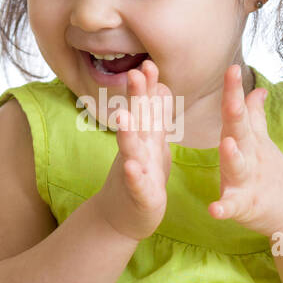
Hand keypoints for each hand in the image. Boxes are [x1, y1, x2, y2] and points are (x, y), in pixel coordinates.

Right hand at [92, 58, 173, 241]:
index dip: (147, 87)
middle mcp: (136, 151)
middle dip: (137, 98)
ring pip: (131, 150)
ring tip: (123, 116)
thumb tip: (160, 87)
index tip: (149, 63)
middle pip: (136, 121)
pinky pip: (136, 184)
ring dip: (127, 133)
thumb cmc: (142, 178)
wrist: (122, 218)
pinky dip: (134, 176)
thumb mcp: (152, 145)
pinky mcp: (140, 195)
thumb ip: (156, 117)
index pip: (145, 108)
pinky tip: (132, 167)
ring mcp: (135, 172)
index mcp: (144, 139)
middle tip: (135, 74)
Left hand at [209, 64, 282, 236]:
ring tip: (226, 145)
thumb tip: (258, 90)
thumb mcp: (263, 143)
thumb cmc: (274, 177)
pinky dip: (224, 208)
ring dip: (232, 156)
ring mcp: (247, 182)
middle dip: (235, 114)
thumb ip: (255, 116)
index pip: (238, 112)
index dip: (233, 90)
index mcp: (246, 142)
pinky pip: (232, 207)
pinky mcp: (245, 207)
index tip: (232, 67)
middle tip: (232, 97)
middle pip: (240, 132)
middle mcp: (248, 157)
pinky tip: (214, 210)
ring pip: (237, 167)